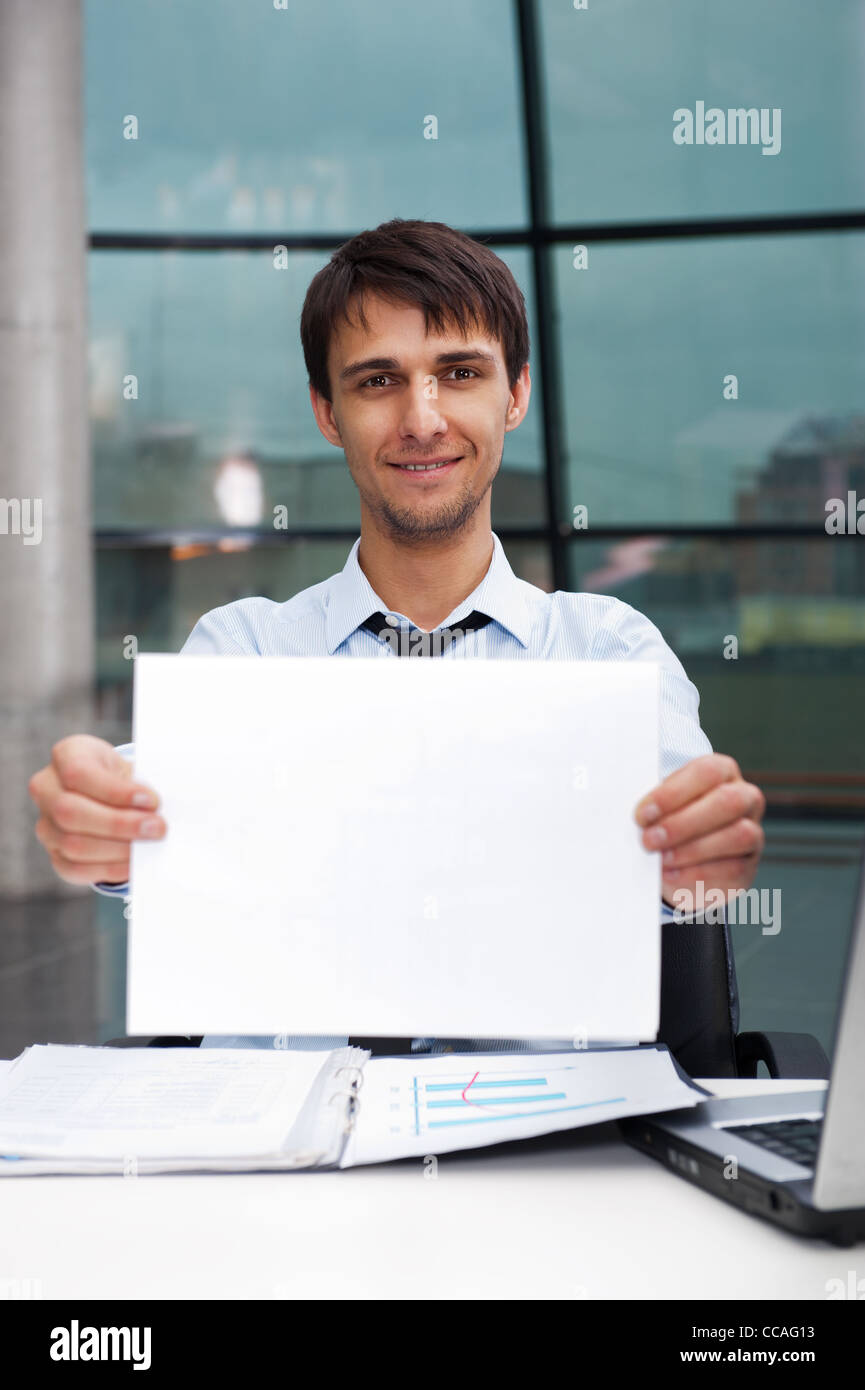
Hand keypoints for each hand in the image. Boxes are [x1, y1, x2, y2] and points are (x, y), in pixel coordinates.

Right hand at [28, 735, 165, 886]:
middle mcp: (47, 789)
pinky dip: (110, 868)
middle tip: (157, 828)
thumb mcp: (131, 768)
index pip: (78, 773)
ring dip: (118, 848)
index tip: (151, 800)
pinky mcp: (55, 855)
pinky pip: (76, 868)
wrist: (113, 795)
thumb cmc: (125, 778)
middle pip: (69, 812)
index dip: (116, 791)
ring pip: (72, 844)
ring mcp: (46, 824)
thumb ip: (142, 783)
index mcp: (66, 755)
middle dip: (119, 823)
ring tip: (148, 844)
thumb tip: (162, 809)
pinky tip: (134, 861)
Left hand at [634, 753, 764, 908]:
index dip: (673, 793)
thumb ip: (655, 806)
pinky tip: (672, 874)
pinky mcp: (749, 865)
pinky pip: (732, 869)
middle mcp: (745, 797)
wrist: (684, 860)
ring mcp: (753, 831)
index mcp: (722, 771)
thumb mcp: (662, 807)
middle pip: (727, 802)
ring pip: (738, 835)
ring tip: (661, 859)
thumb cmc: (670, 821)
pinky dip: (698, 873)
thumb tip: (639, 817)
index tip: (643, 814)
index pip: (706, 772)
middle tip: (649, 839)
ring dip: (693, 849)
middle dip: (683, 823)